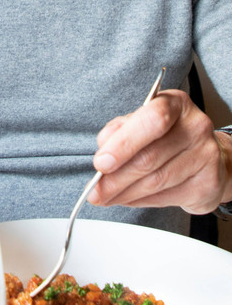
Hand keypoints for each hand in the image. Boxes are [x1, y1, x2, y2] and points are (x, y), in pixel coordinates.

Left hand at [90, 87, 231, 214]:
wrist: (208, 159)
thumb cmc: (165, 137)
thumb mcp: (139, 124)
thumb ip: (118, 132)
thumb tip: (102, 151)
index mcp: (176, 104)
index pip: (152, 120)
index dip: (123, 144)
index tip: (101, 163)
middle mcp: (196, 127)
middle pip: (149, 158)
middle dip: (115, 178)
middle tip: (95, 190)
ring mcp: (206, 156)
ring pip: (156, 181)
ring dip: (124, 193)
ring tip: (106, 197)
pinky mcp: (209, 184)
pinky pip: (167, 197)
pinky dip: (141, 201)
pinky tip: (128, 199)